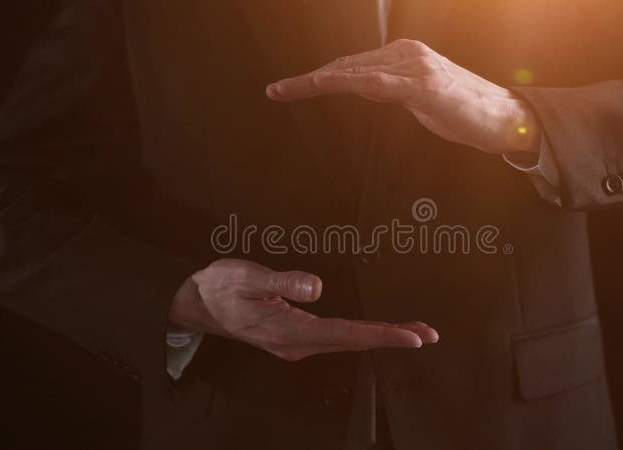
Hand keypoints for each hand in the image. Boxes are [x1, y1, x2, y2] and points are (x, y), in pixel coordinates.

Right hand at [169, 259, 438, 360]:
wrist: (194, 306)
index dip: (380, 335)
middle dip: (391, 338)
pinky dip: (362, 334)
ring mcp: (296, 344)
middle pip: (352, 342)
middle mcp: (296, 344)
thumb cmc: (218, 287)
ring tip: (414, 333)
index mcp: (287, 331)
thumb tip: (318, 287)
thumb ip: (282, 282)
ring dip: (380, 337)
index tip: (412, 337)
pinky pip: (337, 337)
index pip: (344, 333)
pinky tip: (376, 332)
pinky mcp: (295, 337)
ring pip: (347, 341)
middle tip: (429, 334)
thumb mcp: (245, 277)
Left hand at [267, 39, 538, 154]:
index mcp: (404, 56)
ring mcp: (415, 67)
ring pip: (357, 72)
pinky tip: (326, 85)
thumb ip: (392, 91)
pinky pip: (379, 84)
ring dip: (318, 80)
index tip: (290, 87)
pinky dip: (349, 83)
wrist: (505, 119)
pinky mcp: (424, 85)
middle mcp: (406, 54)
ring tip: (288, 90)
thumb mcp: (419, 99)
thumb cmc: (463, 111)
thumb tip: (365, 91)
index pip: (352, 65)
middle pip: (347, 66)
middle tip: (277, 90)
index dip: (320, 76)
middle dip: (309, 79)